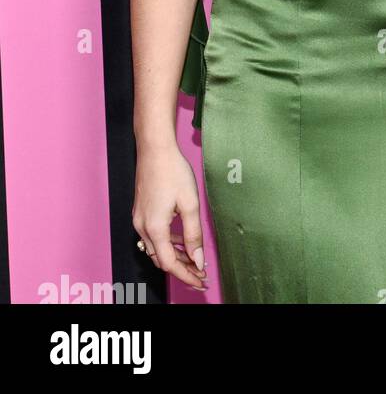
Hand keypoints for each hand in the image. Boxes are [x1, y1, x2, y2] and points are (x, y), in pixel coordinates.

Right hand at [132, 142, 208, 289]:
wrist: (155, 150)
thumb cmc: (173, 172)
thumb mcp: (190, 203)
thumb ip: (193, 234)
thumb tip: (198, 259)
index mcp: (154, 228)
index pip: (169, 263)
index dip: (185, 275)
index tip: (200, 281)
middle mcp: (142, 228)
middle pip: (161, 259)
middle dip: (181, 269)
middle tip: (200, 274)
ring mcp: (139, 220)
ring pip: (156, 249)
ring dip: (174, 257)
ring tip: (194, 259)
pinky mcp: (141, 213)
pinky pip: (153, 237)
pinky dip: (167, 244)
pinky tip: (181, 240)